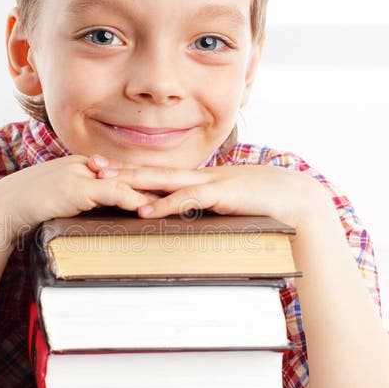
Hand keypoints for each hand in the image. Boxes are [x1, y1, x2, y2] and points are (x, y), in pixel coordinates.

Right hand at [0, 154, 161, 246]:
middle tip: (188, 186)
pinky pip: (111, 193)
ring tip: (177, 199)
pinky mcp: (78, 189)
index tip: (173, 186)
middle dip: (160, 180)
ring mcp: (83, 175)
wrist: (5, 207)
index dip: (150, 178)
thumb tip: (106, 204)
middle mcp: (87, 166)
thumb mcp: (63, 197)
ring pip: (126, 181)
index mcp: (86, 167)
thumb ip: (85, 196)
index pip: (125, 172)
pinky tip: (146, 207)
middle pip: (132, 172)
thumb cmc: (30, 205)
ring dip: (153, 190)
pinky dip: (130, 199)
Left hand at [96, 162, 332, 231]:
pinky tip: (144, 210)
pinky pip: (187, 199)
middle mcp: (201, 176)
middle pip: (153, 170)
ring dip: (133, 182)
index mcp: (202, 179)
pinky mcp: (221, 195)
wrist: (298, 201)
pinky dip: (164, 204)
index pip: (160, 173)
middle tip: (90, 167)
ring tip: (105, 184)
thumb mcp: (230, 206)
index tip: (105, 170)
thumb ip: (210, 209)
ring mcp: (210, 183)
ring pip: (163, 180)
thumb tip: (191, 220)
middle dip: (120, 169)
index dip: (132, 170)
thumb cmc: (267, 205)